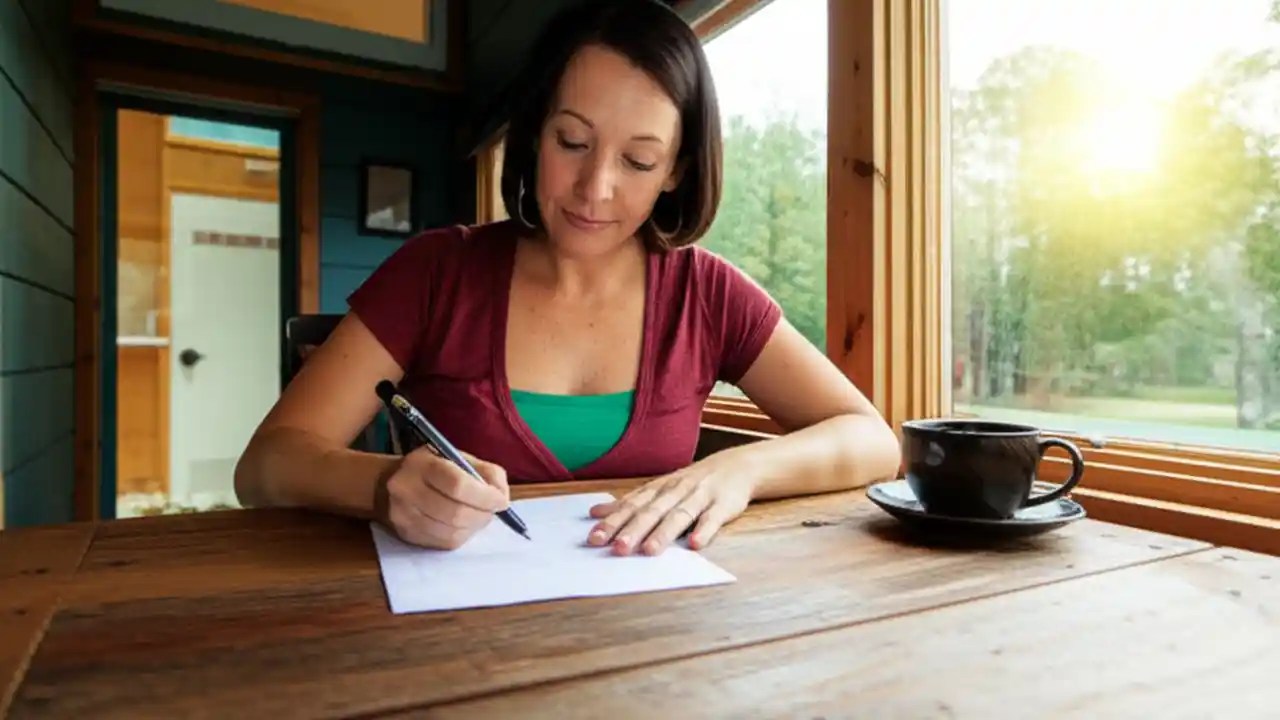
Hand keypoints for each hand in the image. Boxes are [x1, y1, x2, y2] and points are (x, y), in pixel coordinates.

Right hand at [374, 447, 509, 549]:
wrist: (392, 484)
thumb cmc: (434, 467)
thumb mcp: (460, 457)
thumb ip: (487, 472)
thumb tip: (502, 497)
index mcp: (422, 464)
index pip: (457, 485)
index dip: (485, 497)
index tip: (501, 501)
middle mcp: (407, 490)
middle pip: (455, 513)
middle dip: (482, 515)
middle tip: (492, 511)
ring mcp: (403, 516)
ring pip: (451, 532)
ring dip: (474, 527)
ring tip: (479, 517)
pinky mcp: (406, 535)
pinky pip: (443, 543)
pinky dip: (462, 536)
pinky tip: (464, 525)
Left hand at [585, 458, 753, 554]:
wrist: (738, 465)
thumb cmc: (692, 482)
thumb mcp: (660, 488)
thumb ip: (631, 502)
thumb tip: (596, 513)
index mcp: (659, 489)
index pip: (632, 506)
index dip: (613, 522)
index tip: (594, 538)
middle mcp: (676, 491)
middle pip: (652, 512)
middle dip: (634, 530)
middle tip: (617, 548)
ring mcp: (700, 497)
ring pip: (679, 515)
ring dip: (664, 533)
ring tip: (649, 550)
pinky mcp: (724, 505)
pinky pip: (713, 518)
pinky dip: (705, 531)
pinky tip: (696, 545)